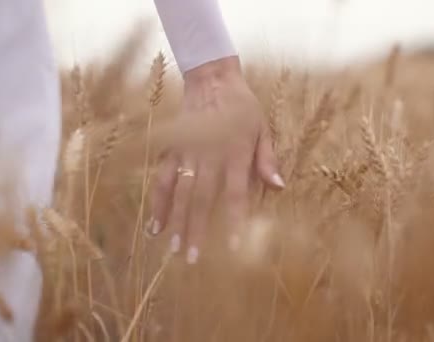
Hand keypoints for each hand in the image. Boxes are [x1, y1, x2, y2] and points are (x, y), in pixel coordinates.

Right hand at [147, 57, 284, 263]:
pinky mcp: (172, 148)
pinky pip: (162, 178)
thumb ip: (268, 159)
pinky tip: (154, 224)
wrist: (212, 78)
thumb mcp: (263, 128)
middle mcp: (210, 155)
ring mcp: (187, 152)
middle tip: (192, 259)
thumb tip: (278, 187)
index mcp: (237, 152)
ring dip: (175, 221)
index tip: (235, 248)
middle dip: (197, 230)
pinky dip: (157, 201)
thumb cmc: (242, 106)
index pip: (236, 194)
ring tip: (171, 248)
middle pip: (201, 199)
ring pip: (179, 192)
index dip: (235, 221)